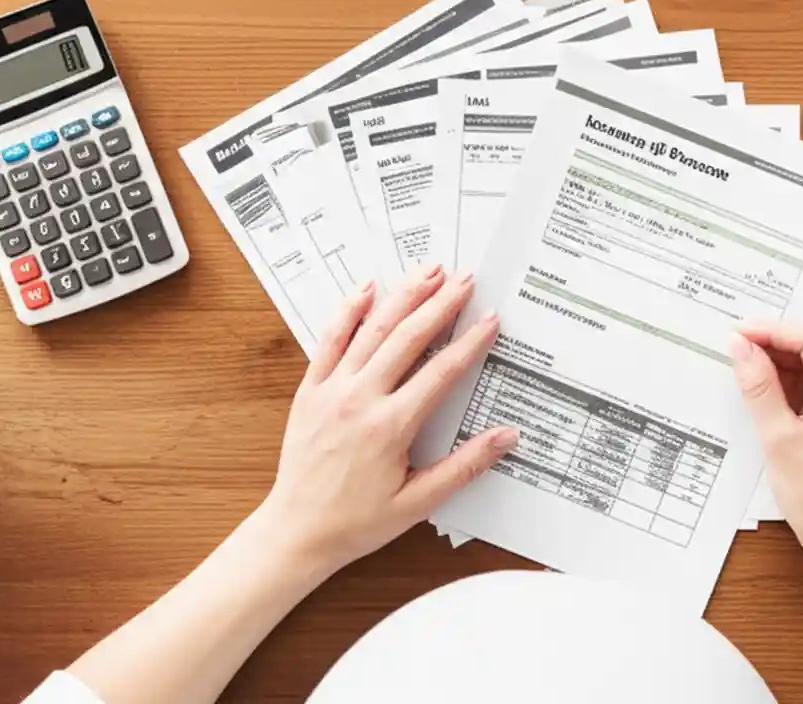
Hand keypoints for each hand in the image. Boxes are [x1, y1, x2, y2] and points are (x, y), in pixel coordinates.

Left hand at [263, 265, 517, 572]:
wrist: (296, 531)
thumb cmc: (357, 522)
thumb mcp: (418, 502)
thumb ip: (464, 466)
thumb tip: (506, 438)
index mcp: (391, 426)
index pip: (441, 372)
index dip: (470, 342)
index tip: (490, 319)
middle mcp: (361, 400)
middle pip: (408, 338)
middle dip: (441, 304)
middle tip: (465, 279)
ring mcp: (332, 390)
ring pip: (372, 330)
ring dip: (402, 296)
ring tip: (427, 271)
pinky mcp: (309, 390)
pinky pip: (329, 340)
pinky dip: (348, 311)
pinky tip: (367, 288)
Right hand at [729, 324, 802, 558]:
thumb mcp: (778, 439)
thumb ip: (759, 387)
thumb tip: (741, 348)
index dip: (770, 330)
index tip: (737, 333)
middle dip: (773, 345)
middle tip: (734, 350)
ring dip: (781, 363)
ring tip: (746, 375)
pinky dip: (792, 381)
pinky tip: (767, 392)